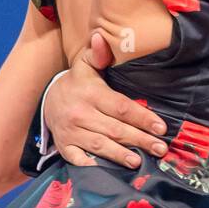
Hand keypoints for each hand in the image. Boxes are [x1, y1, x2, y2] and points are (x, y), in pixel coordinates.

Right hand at [44, 32, 168, 167]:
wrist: (47, 99)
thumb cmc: (78, 82)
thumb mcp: (86, 65)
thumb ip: (99, 54)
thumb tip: (101, 36)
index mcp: (92, 94)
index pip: (122, 107)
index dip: (142, 118)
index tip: (161, 127)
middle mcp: (81, 114)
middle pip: (115, 129)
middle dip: (140, 140)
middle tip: (161, 148)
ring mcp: (72, 132)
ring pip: (100, 146)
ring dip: (121, 155)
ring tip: (139, 161)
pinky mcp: (64, 146)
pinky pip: (79, 159)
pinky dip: (94, 165)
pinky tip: (109, 171)